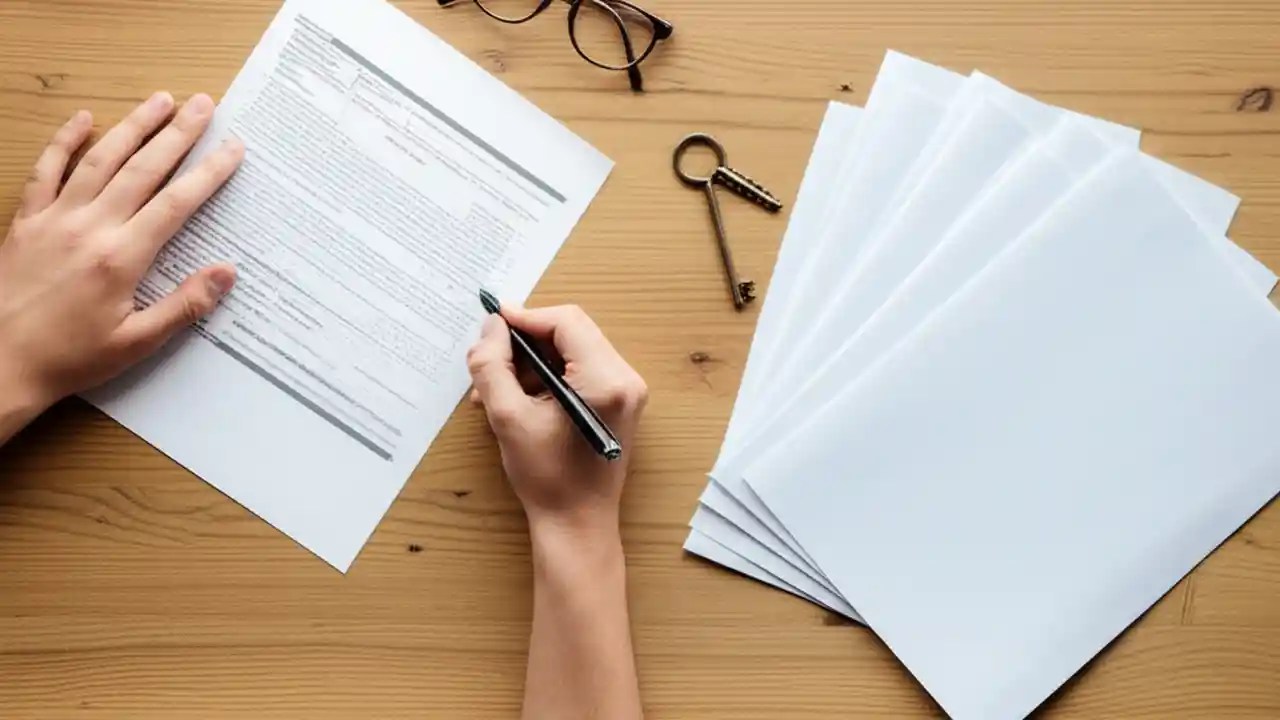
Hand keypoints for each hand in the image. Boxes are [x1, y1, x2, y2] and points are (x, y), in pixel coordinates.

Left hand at [0, 93, 242, 425]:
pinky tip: (83, 120)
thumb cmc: (68, 358)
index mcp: (121, 258)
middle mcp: (89, 228)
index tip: (232, 148)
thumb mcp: (137, 342)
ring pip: (100, 160)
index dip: (209, 173)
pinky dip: (64, 142)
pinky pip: (46, 171)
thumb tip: (227, 273)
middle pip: (142, 169)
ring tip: (160, 100)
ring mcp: (54, 219)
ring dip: (132, 126)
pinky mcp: (26, 222)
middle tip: (203, 105)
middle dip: (177, 133)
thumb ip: (184, 305)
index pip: (177, 204)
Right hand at [466, 304, 647, 538]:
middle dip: (527, 341)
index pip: (565, 322)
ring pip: (574, 349)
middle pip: (572, 331)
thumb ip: (492, 366)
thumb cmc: (547, 479)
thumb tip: (491, 327)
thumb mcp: (508, 418)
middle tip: (491, 358)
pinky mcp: (620, 402)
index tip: (492, 324)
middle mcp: (626, 379)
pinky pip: (582, 369)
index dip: (524, 317)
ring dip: (534, 360)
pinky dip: (549, 374)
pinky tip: (521, 396)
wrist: (577, 523)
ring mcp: (627, 390)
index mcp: (606, 380)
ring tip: (498, 387)